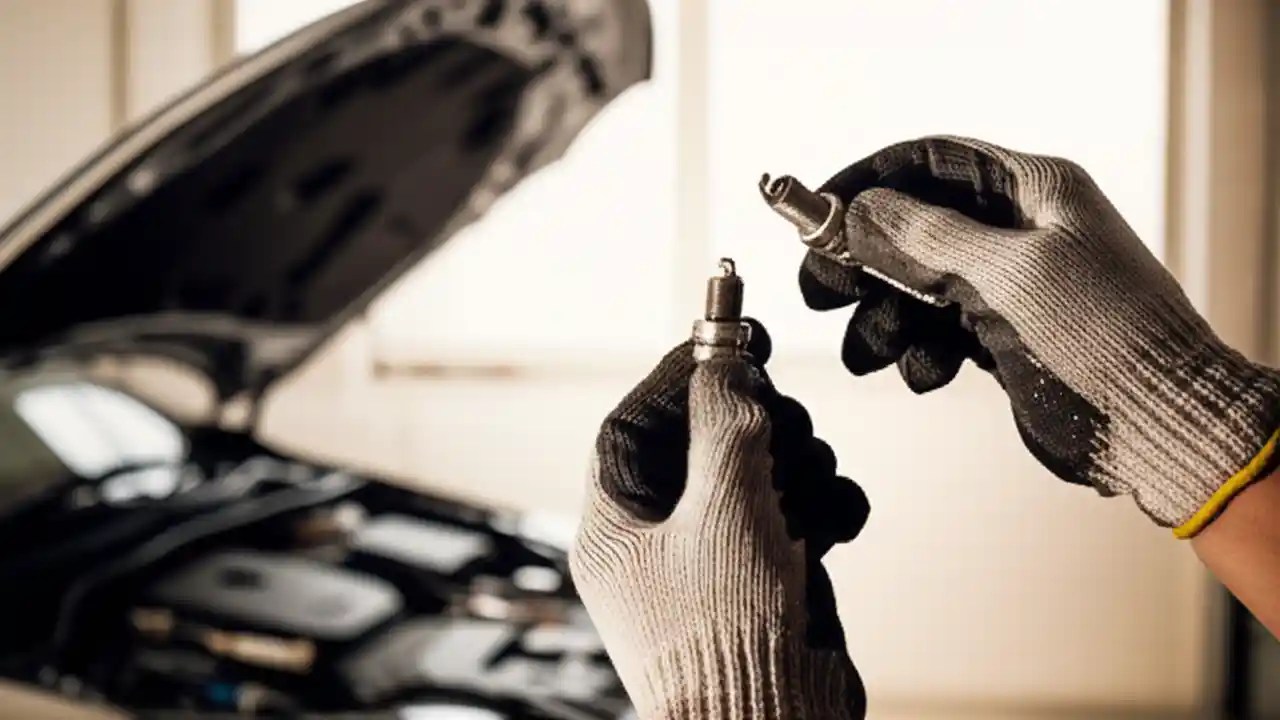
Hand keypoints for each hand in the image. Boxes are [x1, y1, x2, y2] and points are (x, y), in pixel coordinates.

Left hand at [570, 324, 867, 718]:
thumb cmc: (727, 633)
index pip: (635, 423)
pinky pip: (788, 516)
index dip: (680, 378)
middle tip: (784, 421)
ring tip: (812, 486)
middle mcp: (658, 539)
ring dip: (796, 465)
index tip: (724, 341)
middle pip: (703, 441)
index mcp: (616, 525)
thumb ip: (725, 426)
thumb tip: (722, 364)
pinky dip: (818, 508)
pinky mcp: (763, 576)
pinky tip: (836, 523)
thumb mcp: (724, 510)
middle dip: (753, 425)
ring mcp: (713, 558)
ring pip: (754, 474)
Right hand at [799, 136, 1279, 535]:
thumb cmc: (1100, 336)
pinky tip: (927, 373)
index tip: (814, 211)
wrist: (1161, 422)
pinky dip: (921, 350)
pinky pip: (940, 328)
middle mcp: (1021, 229)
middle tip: (820, 292)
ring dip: (885, 317)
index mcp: (1034, 190)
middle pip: (916, 226)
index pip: (933, 163)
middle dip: (865, 260)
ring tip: (869, 353)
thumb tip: (862, 207)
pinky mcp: (1005, 333)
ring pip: (920, 284)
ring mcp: (1012, 283)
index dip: (869, 181)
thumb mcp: (1008, 275)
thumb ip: (929, 238)